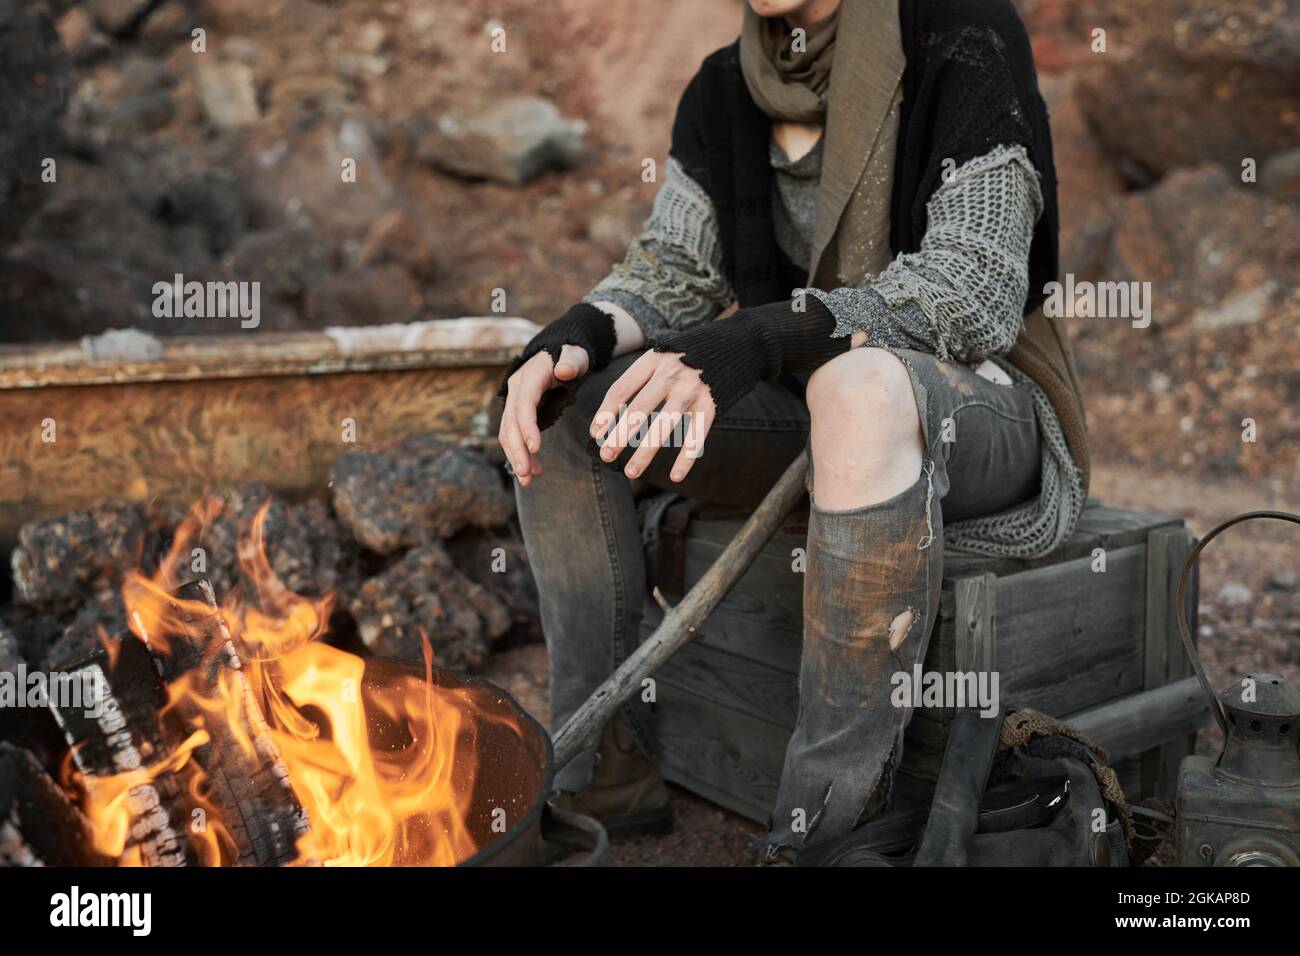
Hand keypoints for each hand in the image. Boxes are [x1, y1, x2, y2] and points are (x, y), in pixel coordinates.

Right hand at [498, 345, 588, 485]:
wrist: (559, 353)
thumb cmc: (571, 355)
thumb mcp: (576, 354)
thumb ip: (571, 361)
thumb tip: (563, 370)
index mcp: (529, 377)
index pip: (523, 404)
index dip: (527, 426)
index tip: (536, 448)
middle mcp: (516, 390)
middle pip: (510, 423)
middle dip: (517, 450)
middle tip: (526, 475)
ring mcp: (514, 402)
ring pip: (508, 433)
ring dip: (516, 457)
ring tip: (528, 480)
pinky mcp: (518, 413)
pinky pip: (514, 435)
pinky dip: (521, 453)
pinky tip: (533, 470)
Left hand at [589, 349, 715, 482]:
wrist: (733, 344)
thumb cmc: (688, 356)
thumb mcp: (661, 356)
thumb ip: (640, 379)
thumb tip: (611, 414)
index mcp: (652, 361)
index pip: (621, 390)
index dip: (606, 413)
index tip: (596, 434)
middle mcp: (670, 375)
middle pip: (638, 410)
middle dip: (619, 436)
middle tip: (606, 456)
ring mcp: (692, 390)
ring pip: (664, 426)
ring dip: (645, 452)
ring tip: (631, 472)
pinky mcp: (711, 405)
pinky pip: (696, 436)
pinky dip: (687, 458)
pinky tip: (676, 476)